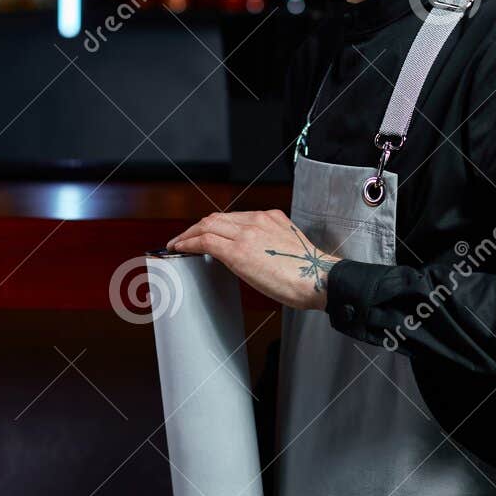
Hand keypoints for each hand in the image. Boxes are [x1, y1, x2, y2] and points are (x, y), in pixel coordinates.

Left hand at [167, 210, 340, 311]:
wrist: (318, 278)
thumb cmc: (309, 273)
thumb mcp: (289, 246)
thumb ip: (270, 243)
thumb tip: (253, 255)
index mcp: (270, 217)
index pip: (233, 217)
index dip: (215, 225)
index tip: (205, 233)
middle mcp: (257, 219)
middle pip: (217, 217)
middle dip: (196, 227)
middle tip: (184, 238)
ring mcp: (247, 232)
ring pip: (207, 225)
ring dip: (188, 234)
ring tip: (177, 244)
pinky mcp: (238, 250)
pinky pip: (205, 240)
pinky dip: (188, 242)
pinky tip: (180, 248)